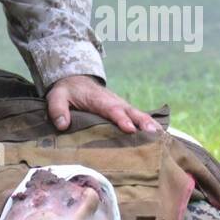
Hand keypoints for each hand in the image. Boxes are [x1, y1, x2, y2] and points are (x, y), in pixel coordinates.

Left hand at [45, 74, 160, 132]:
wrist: (76, 80)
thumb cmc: (67, 91)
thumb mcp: (57, 96)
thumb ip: (58, 108)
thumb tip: (62, 125)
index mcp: (99, 100)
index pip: (112, 109)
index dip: (121, 119)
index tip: (130, 129)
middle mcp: (114, 102)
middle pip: (132, 112)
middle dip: (144, 123)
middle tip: (154, 134)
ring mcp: (121, 106)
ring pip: (138, 115)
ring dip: (150, 125)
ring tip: (162, 138)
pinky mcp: (124, 111)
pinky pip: (139, 119)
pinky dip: (150, 126)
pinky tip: (160, 138)